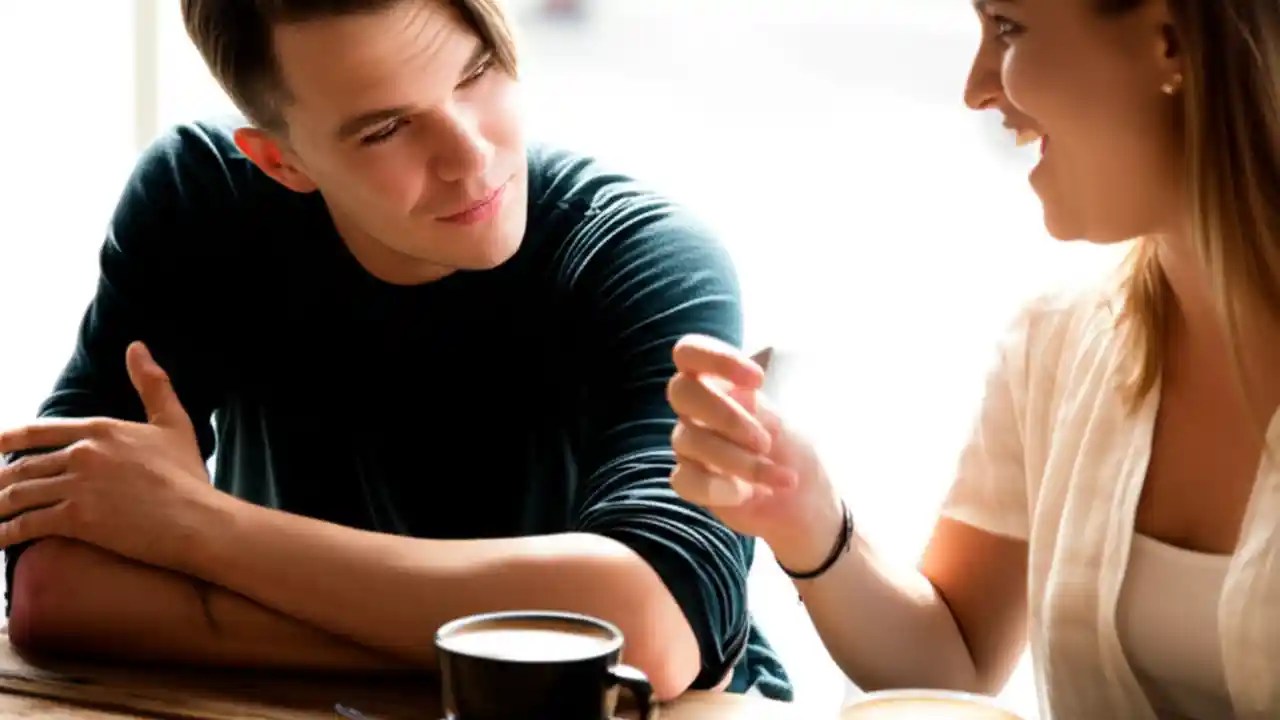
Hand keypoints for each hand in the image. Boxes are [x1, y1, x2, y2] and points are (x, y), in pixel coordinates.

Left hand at [0, 342, 223, 572]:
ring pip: (18, 495)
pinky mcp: (76, 519)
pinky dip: (6, 533)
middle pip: (23, 466)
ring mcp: (77, 486)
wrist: (197, 519)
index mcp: (100, 429)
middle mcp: (83, 453)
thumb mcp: (173, 423)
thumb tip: (135, 346)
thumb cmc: (188, 475)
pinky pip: (27, 524)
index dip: (6, 440)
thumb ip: (152, 384)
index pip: (37, 432)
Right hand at [666, 335, 844, 571]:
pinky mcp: (689, 481)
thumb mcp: (787, 427)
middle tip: (764, 442)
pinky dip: (721, 488)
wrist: (803, 504)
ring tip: (776, 476)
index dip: (717, 358)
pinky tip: (747, 494)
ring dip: (739, 460)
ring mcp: (690, 446)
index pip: (690, 352)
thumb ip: (758, 410)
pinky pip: (685, 479)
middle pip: (681, 391)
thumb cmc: (794, 455)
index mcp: (720, 384)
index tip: (758, 380)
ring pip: (689, 440)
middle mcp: (698, 411)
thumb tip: (739, 397)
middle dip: (726, 416)